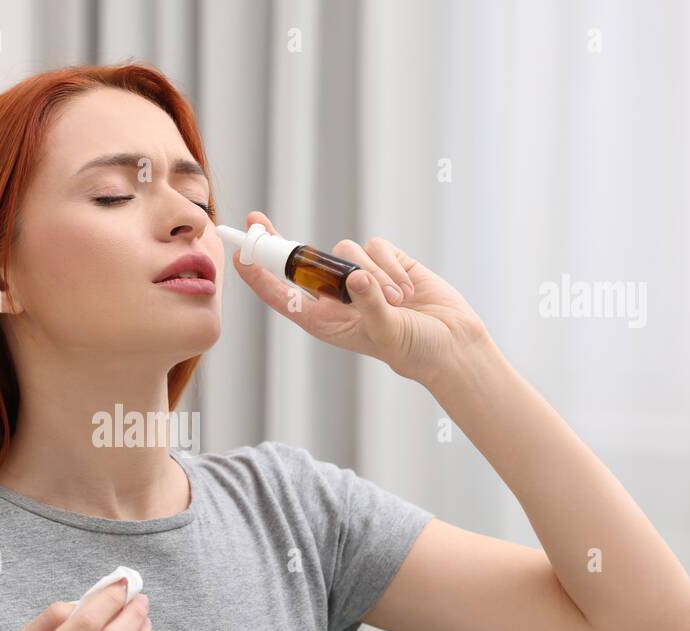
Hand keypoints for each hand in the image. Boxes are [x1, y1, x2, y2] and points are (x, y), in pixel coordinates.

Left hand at [228, 210, 491, 385]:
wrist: (452, 343)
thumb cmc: (414, 350)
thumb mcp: (388, 333)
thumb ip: (370, 306)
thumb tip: (357, 277)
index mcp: (324, 321)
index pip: (281, 294)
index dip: (258, 274)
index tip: (237, 254)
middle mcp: (336, 298)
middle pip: (298, 261)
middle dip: (279, 241)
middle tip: (256, 220)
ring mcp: (361, 278)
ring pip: (344, 250)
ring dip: (370, 272)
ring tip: (395, 301)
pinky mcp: (386, 262)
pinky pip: (375, 247)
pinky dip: (390, 266)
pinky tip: (406, 290)